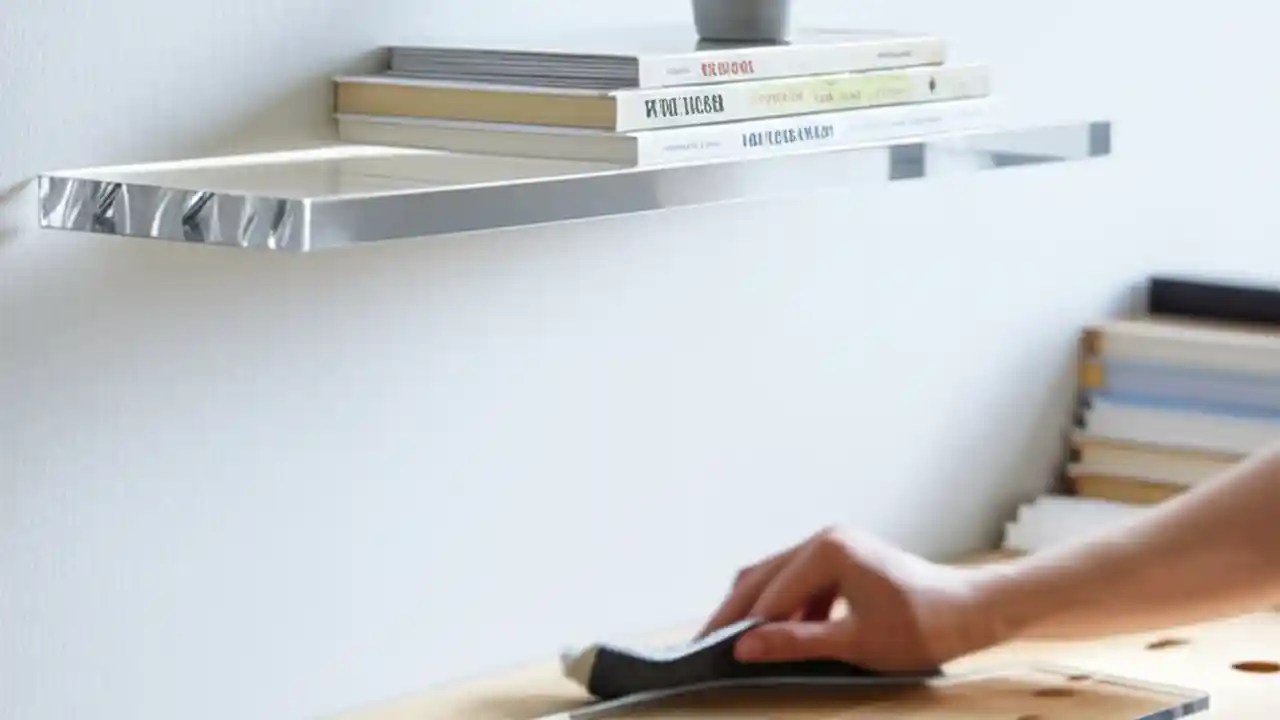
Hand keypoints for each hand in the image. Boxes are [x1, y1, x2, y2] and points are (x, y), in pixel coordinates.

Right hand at [699, 527, 1005, 671]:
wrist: (973, 611)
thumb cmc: (923, 626)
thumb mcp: (855, 642)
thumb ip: (796, 642)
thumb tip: (744, 645)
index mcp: (828, 550)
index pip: (768, 592)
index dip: (738, 625)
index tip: (709, 652)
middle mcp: (825, 539)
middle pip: (762, 577)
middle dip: (734, 612)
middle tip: (704, 646)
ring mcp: (834, 547)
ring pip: (777, 579)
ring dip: (757, 610)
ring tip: (734, 644)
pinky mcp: (842, 561)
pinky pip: (799, 584)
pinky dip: (784, 610)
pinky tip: (778, 637)